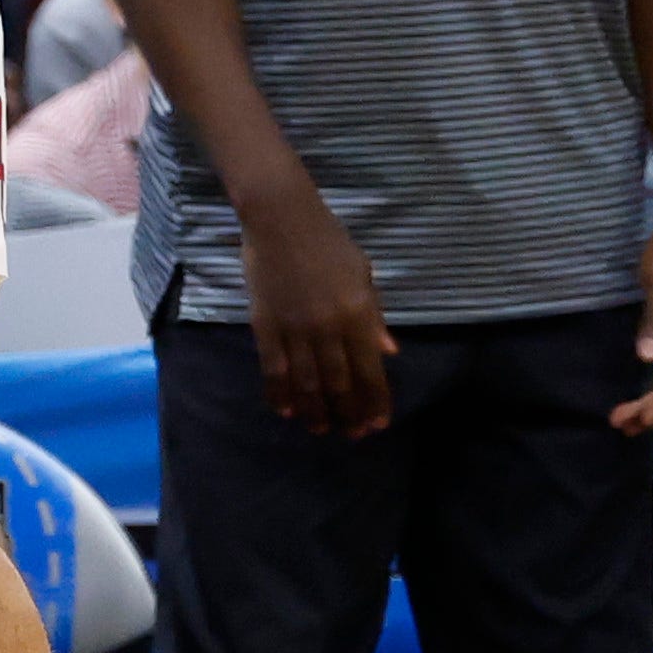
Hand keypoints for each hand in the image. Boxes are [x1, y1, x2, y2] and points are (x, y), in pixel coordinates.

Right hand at [237, 165, 398, 435]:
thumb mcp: (363, 274)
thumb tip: (388, 352)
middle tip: (350, 434)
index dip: (374, 402)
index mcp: (358, 314)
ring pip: (306, 382)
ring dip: (315, 410)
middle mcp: (328, 327)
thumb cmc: (329, 241)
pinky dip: (279, 393)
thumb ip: (374, 316)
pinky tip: (286, 410)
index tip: (377, 425)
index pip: (370, 371)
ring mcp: (294, 328)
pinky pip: (272, 367)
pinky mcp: (265, 324)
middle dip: (347, 413)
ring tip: (319, 429)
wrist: (281, 217)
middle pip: (339, 383)